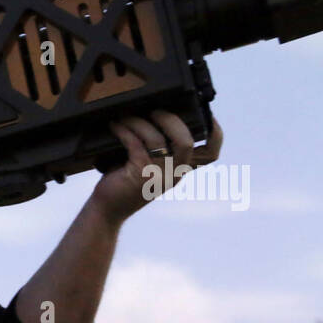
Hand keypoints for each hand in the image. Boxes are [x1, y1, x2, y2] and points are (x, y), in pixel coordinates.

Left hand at [90, 111, 222, 224]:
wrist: (108, 211)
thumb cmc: (126, 184)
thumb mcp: (150, 166)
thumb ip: (161, 149)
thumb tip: (159, 112)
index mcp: (180, 170)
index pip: (210, 154)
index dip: (214, 133)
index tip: (206, 113)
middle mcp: (174, 174)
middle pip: (186, 141)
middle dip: (170, 119)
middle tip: (154, 111)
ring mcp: (158, 176)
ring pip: (157, 139)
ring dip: (139, 122)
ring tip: (125, 116)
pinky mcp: (139, 175)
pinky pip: (135, 143)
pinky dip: (124, 130)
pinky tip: (115, 126)